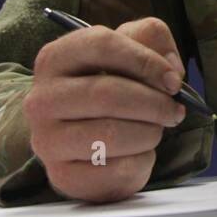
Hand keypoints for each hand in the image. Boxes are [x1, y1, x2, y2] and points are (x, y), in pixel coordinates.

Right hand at [25, 16, 187, 203]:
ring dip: (149, 133)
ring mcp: (47, 141)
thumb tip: (171, 72)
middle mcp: (42, 99)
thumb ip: (152, 39)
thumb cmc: (112, 88)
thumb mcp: (130, 51)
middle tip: (174, 111)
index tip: (173, 80)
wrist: (87, 142)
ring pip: (112, 135)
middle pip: (107, 94)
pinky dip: (142, 162)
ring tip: (154, 130)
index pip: (101, 45)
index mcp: (55, 58)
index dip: (145, 61)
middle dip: (154, 104)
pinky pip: (117, 170)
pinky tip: (137, 154)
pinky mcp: (63, 176)